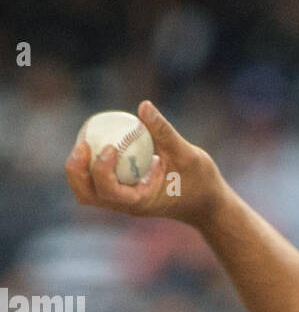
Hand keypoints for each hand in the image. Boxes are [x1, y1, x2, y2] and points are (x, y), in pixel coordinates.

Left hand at [64, 100, 226, 228]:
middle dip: (77, 170)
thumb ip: (165, 132)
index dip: (101, 169)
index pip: (109, 191)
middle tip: (82, 143)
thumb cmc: (202, 182)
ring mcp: (122, 202)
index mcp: (140, 202)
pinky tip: (97, 143)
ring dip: (79, 170)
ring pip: (87, 192)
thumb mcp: (188, 155)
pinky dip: (90, 166)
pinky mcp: (123, 194)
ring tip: (84, 143)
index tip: (111, 146)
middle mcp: (126, 205)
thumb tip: (143, 105)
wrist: (208, 204)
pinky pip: (97, 183)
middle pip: (87, 194)